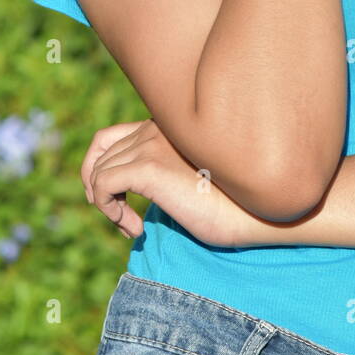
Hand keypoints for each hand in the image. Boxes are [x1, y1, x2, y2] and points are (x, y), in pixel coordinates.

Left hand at [80, 119, 256, 248]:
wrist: (256, 212)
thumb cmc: (232, 204)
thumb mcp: (190, 179)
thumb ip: (163, 171)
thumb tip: (125, 192)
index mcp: (167, 125)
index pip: (110, 137)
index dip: (101, 170)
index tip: (117, 203)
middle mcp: (156, 126)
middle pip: (100, 155)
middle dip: (103, 193)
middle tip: (124, 221)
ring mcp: (151, 143)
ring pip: (98, 172)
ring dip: (107, 206)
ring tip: (131, 228)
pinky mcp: (149, 167)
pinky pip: (102, 186)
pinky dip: (109, 211)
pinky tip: (135, 229)